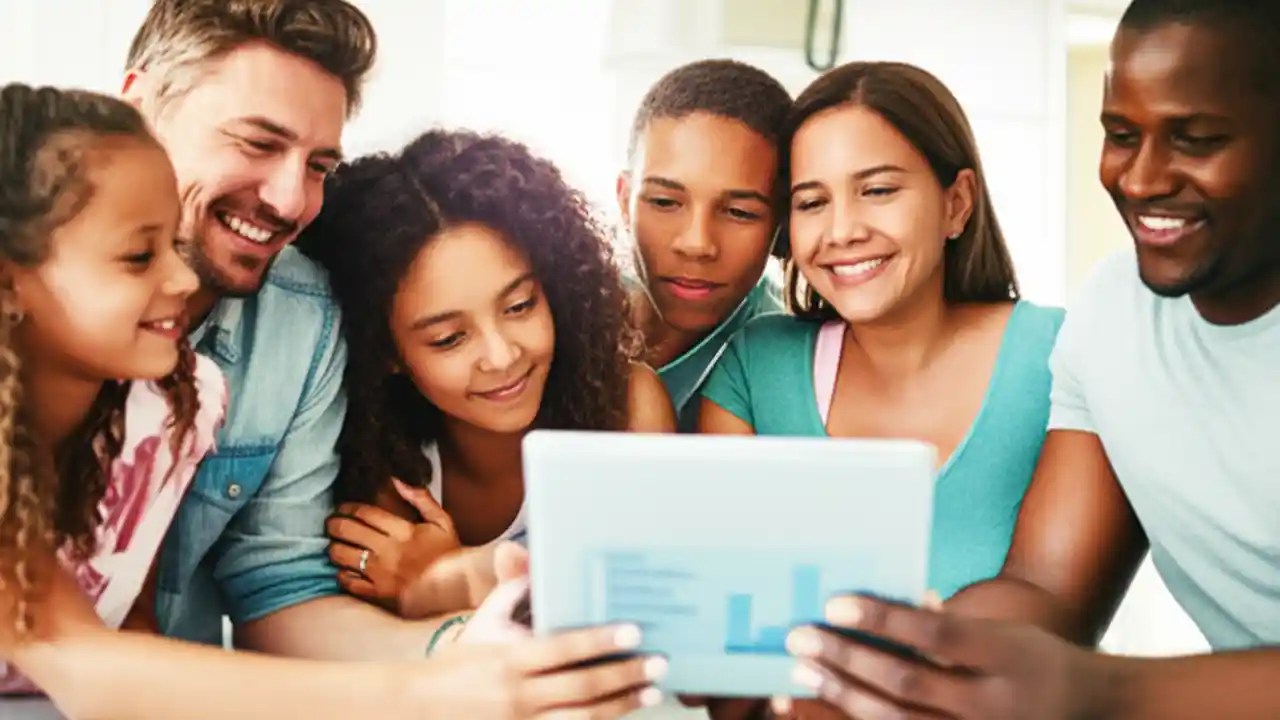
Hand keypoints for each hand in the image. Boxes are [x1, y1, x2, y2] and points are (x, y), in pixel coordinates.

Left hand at [327, 479, 461, 610]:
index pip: (364, 513)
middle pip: (347, 530)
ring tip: (337, 545)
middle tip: (332, 523)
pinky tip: (346, 569)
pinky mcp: (377, 594)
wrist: (456, 590)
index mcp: (403, 532)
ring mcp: (380, 574)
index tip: (343, 507)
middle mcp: (388, 552)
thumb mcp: (442, 522)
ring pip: (341, 555)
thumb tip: (397, 480)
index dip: (348, 507)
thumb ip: (421, 499)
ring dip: (334, 547)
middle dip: (333, 523)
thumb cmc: (448, 555)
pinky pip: (347, 581)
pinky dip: (342, 573)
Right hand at [421, 564, 667, 718]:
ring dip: (621, 706)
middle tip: (659, 663)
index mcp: (509, 660)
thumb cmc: (460, 662)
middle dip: (625, 675)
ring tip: (652, 693)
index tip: (633, 631)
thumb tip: (534, 559)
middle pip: (582, 688)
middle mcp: (519, 696)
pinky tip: (621, 715)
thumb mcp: (483, 622)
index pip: (562, 649)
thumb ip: (513, 592)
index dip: (600, 640)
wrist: (421, 709)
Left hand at [784, 594, 1104, 718]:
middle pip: (906, 683)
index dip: (881, 619)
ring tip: (799, 675)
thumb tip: (890, 606)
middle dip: (846, 660)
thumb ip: (950, 624)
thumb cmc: (1036, 661)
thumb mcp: (1005, 633)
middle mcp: (992, 704)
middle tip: (799, 639)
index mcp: (1004, 656)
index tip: (833, 603)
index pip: (933, 635)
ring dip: (842, 697)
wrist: (1091, 711)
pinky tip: (824, 713)